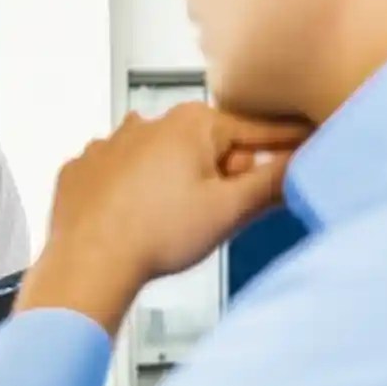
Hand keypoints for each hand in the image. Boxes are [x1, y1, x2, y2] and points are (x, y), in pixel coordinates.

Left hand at [17, 102, 312, 331]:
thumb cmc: (156, 235)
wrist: (88, 263)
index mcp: (191, 123)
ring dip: (176, 181)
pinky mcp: (82, 169)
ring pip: (161, 159)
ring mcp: (108, 144)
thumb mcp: (229, 210)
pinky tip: (136, 216)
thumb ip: (272, 183)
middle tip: (221, 212)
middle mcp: (147, 122)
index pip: (256, 131)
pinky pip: (119, 175)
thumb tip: (301, 164)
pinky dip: (132, 192)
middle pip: (206, 144)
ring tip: (173, 220)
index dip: (284, 145)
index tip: (305, 144)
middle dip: (222, 173)